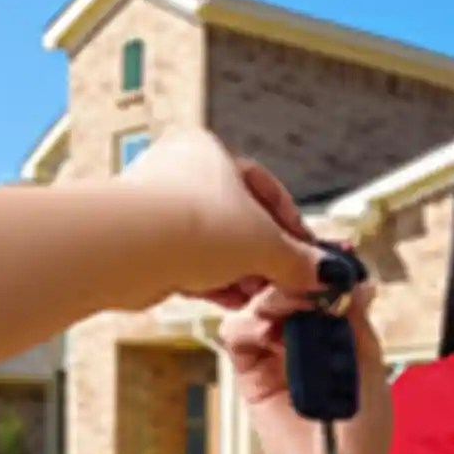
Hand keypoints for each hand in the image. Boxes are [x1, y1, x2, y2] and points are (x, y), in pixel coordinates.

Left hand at [118, 126, 325, 308]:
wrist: (127, 250)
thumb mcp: (266, 245)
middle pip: (238, 220)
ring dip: (239, 274)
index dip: (292, 227)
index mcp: (210, 152)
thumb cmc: (194, 225)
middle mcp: (179, 173)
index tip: (308, 255)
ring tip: (258, 296)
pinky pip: (186, 264)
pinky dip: (211, 283)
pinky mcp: (140, 246)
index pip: (266, 190)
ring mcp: (156, 210)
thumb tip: (326, 273)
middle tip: (285, 281)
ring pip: (212, 246)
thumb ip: (298, 261)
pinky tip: (230, 302)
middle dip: (264, 256)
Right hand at [217, 281, 393, 453]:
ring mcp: (274, 351)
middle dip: (291, 276)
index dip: (316, 269)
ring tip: (289, 306)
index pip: (318, 286)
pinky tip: (266, 328)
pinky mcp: (250, 372)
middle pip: (283, 287)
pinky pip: (237, 336)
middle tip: (302, 277)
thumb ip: (357, 324)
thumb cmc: (364, 426)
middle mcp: (303, 335)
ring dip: (272, 297)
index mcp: (335, 329)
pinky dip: (247, 324)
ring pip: (258, 305)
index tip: (324, 257)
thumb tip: (361, 283)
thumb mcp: (369, 366)